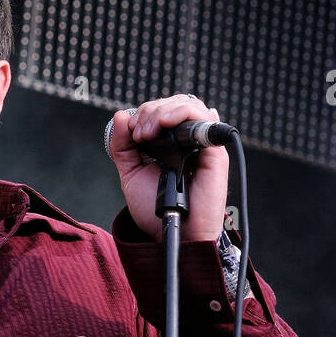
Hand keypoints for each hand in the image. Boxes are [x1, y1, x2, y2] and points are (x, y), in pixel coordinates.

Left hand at [107, 94, 229, 242]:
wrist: (171, 232)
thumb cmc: (155, 209)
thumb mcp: (130, 174)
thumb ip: (122, 147)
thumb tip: (121, 115)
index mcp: (169, 144)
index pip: (161, 111)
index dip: (144, 113)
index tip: (131, 133)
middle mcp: (187, 141)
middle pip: (173, 104)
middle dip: (149, 111)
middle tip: (139, 134)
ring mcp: (201, 144)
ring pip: (188, 104)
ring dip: (162, 111)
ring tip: (147, 132)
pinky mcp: (214, 151)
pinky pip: (202, 118)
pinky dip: (181, 113)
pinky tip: (164, 124)